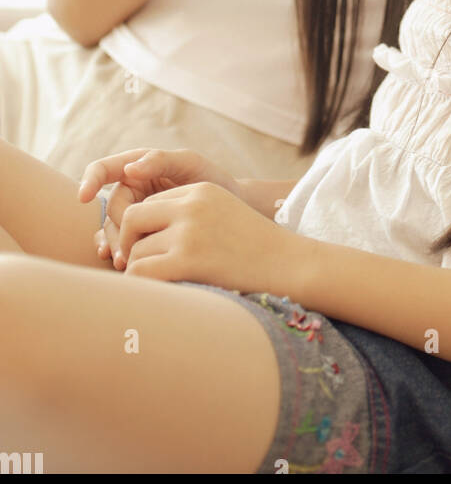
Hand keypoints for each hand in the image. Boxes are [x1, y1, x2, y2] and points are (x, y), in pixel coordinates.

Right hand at [78, 147, 241, 268]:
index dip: (90, 180)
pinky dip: (116, 251)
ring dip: (114, 243)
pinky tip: (119, 262)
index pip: (103, 169)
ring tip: (124, 260)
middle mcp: (131, 188)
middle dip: (116, 225)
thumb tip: (130, 169)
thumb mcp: (191, 165)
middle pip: (110, 207)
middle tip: (125, 246)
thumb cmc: (212, 180)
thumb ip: (161, 161)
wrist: (232, 209)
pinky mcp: (139, 233)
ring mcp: (134, 212)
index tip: (84, 197)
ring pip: (111, 228)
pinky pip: (118, 242)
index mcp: (138, 166)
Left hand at [111, 181, 294, 290]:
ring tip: (158, 284)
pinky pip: (140, 272)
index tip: (148, 250)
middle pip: (132, 218)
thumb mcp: (223, 214)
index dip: (143, 230)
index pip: (149, 204)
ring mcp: (189, 231)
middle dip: (129, 244)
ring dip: (139, 270)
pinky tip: (157, 293)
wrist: (289, 266)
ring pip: (135, 250)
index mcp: (200, 190)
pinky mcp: (188, 260)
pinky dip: (140, 285)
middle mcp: (191, 205)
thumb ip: (188, 214)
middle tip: (138, 266)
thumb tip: (143, 234)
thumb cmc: (256, 248)